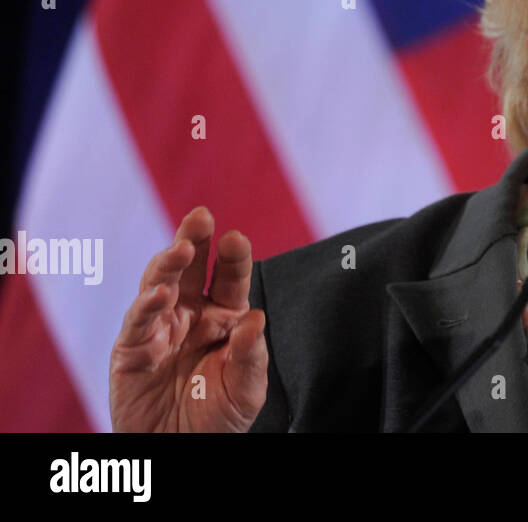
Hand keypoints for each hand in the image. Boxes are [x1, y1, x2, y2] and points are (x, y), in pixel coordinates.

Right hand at [109, 207, 267, 431]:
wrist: (180, 450)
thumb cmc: (217, 417)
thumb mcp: (247, 388)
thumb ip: (251, 354)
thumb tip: (255, 317)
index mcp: (223, 316)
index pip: (229, 277)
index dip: (232, 256)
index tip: (236, 237)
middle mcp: (190, 314)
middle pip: (189, 268)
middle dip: (193, 239)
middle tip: (200, 216)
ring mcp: (160, 328)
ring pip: (159, 284)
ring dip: (167, 263)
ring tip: (181, 248)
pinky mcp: (133, 349)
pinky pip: (138, 321)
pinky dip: (147, 305)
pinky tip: (161, 293)